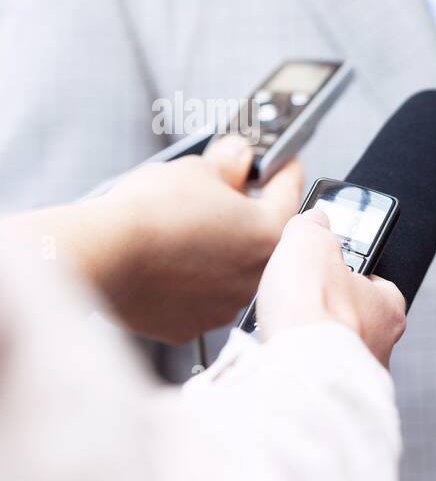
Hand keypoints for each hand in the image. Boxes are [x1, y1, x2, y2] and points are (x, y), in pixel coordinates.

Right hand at [73, 136, 301, 342]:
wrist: (101, 254)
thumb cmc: (147, 214)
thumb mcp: (195, 169)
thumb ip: (228, 163)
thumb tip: (237, 156)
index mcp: (269, 233)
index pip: (289, 191)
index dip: (282, 170)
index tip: (280, 163)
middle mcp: (255, 276)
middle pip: (261, 236)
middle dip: (245, 214)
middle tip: (222, 194)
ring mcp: (224, 304)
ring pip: (231, 270)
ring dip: (219, 251)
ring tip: (186, 230)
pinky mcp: (191, 323)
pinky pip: (199, 296)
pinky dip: (190, 280)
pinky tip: (169, 263)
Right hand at [255, 210, 406, 366]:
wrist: (298, 370)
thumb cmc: (313, 311)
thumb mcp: (310, 243)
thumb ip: (314, 228)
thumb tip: (313, 222)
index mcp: (388, 306)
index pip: (377, 281)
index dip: (349, 271)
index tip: (328, 266)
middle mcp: (382, 344)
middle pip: (353, 317)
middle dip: (326, 308)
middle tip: (299, 299)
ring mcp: (358, 373)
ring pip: (333, 349)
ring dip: (309, 339)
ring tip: (282, 327)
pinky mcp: (332, 395)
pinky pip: (313, 373)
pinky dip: (297, 364)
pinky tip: (277, 355)